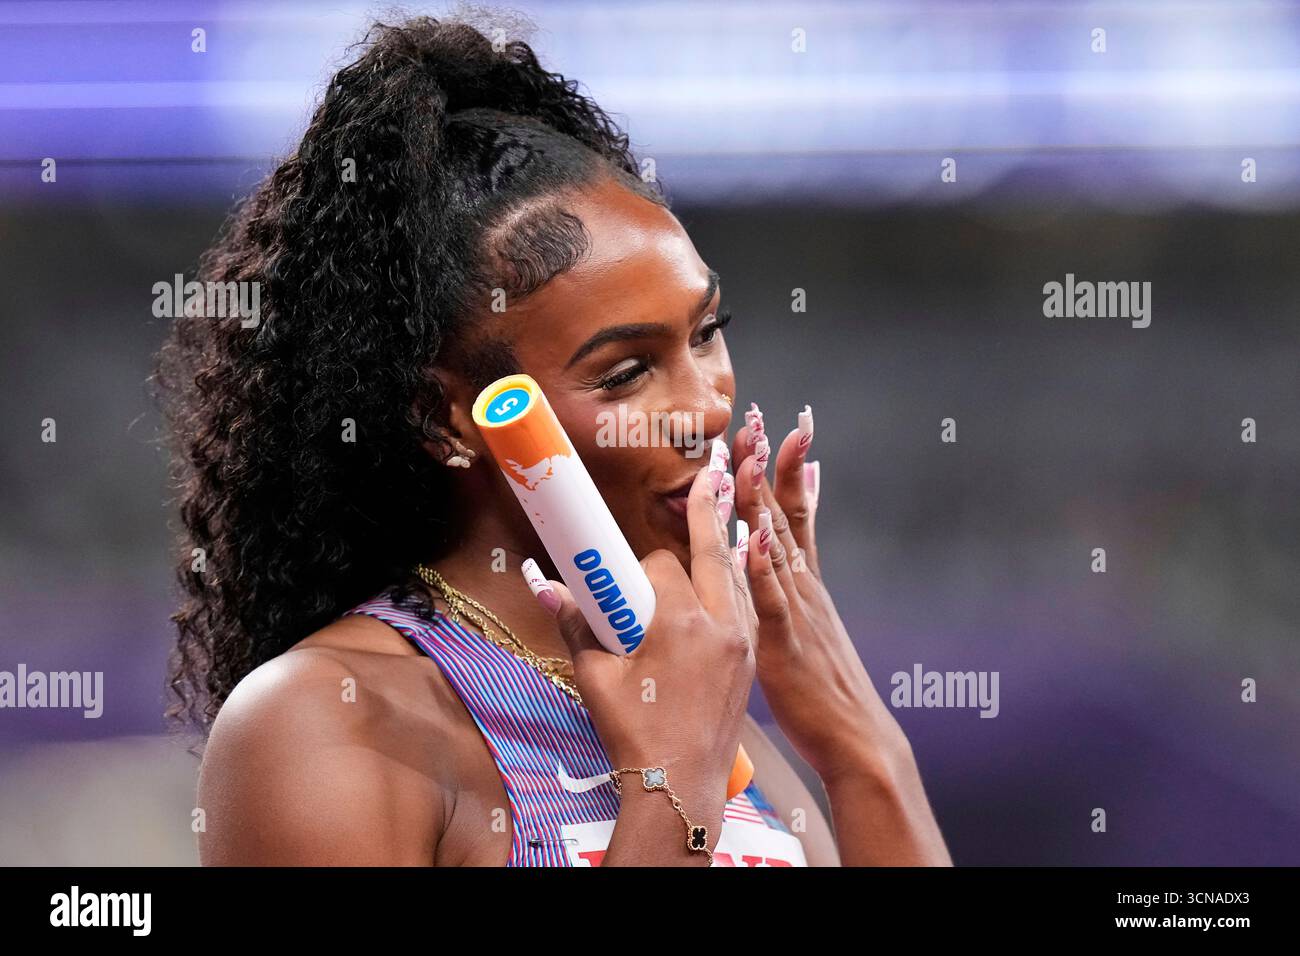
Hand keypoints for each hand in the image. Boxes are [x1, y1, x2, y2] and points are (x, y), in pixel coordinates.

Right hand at [524, 457, 755, 793]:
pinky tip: (737, 569)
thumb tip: (543, 586)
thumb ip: (575, 625)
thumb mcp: (596, 678)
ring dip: (726, 547)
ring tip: (733, 503)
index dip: (640, 566)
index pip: (662, 566)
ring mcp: (742, 643)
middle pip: (712, 554)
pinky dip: (737, 584)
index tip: (625, 577)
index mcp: (679, 625)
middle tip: (714, 470)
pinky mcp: (750, 661)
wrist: (681, 785)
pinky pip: (746, 607)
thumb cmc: (635, 734)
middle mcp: (720, 625)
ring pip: (736, 578)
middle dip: (707, 514)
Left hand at [730, 404, 909, 782]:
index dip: (784, 466)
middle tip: (759, 416)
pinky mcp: (785, 644)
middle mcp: (805, 586)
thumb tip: (773, 549)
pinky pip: (771, 601)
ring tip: (754, 455)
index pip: (795, 511)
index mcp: (806, 581)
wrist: (858, 738)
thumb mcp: (805, 624)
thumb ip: (790, 586)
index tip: (774, 423)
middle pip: (786, 513)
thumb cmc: (824, 687)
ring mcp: (798, 612)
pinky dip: (761, 569)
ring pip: (776, 544)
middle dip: (771, 462)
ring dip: (764, 498)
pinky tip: (751, 539)